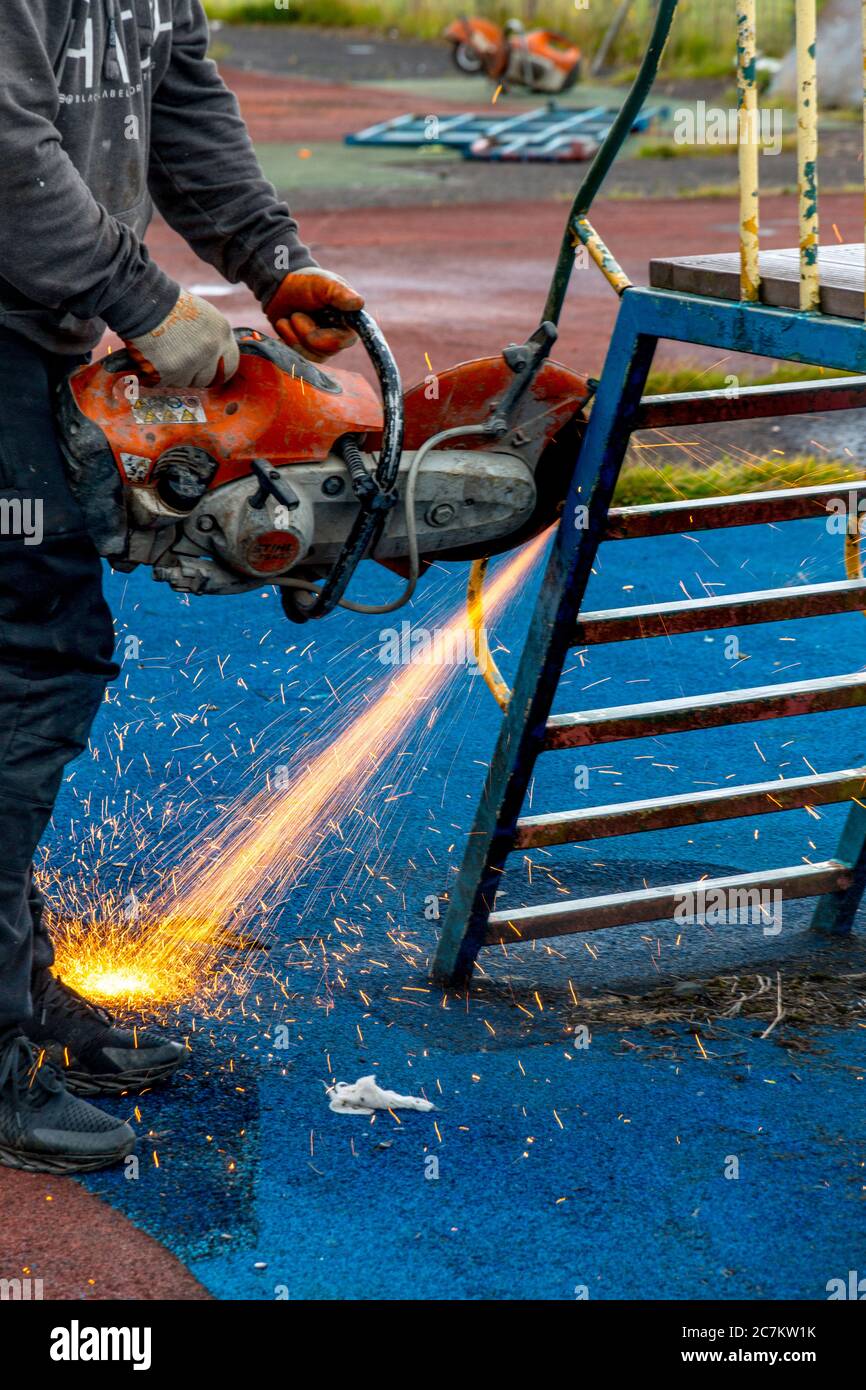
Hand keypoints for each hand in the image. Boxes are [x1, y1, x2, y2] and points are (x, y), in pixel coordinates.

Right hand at [124, 290, 239, 388]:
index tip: (211, 371)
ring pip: (186, 383)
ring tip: (164, 354)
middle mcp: (211, 349)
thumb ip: (213, 337)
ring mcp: (191, 362)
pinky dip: (158, 376)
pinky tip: (153, 359)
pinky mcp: (170, 372)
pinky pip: (166, 383)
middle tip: (181, 363)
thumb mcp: (204, 315)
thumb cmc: (170, 305)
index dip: (219, 370)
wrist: (143, 302)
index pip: (231, 365)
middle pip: (208, 379)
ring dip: (176, 375)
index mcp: (222, 332)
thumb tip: (216, 359)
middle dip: (196, 375)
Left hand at [265, 268, 363, 361]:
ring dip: (293, 334)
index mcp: (350, 321)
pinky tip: (285, 325)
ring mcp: (324, 348)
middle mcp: (340, 337)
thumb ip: (340, 293)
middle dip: (305, 331)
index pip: (345, 340)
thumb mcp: (322, 283)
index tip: (311, 328)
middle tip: (297, 314)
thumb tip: (359, 303)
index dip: (328, 337)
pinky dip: (287, 340)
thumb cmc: (305, 283)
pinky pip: (299, 357)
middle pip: (324, 350)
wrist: (281, 288)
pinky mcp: (309, 353)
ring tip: (291, 317)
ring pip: (310, 355)